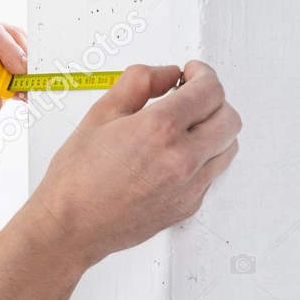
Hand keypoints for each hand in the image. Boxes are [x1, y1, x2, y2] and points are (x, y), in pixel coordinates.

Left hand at [0, 9, 28, 155]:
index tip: (17, 69)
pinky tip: (26, 98)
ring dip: (26, 73)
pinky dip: (25, 86)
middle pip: (5, 38)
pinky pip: (17, 76)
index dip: (3, 47)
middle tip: (29, 83)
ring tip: (29, 93)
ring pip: (17, 53)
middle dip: (20, 60)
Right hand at [30, 60, 240, 267]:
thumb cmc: (77, 178)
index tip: (193, 72)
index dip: (204, 74)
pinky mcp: (189, 206)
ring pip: (228, 146)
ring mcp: (190, 187)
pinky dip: (203, 156)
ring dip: (214, 129)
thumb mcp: (100, 114)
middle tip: (192, 95)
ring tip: (186, 126)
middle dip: (214, 100)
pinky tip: (175, 154)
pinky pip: (213, 172)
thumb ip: (139, 82)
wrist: (71, 227)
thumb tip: (167, 73)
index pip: (210, 91)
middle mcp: (182, 159)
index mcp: (160, 130)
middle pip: (229, 118)